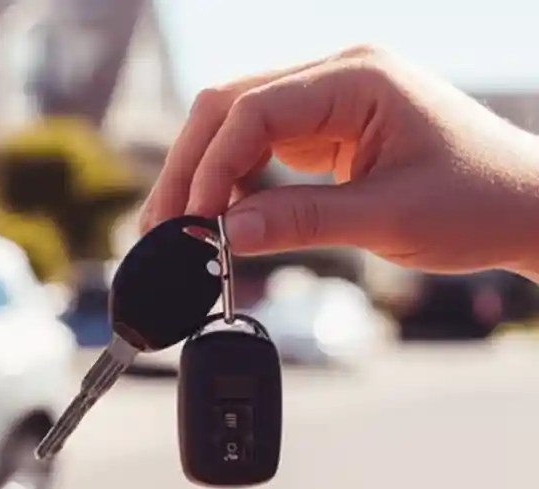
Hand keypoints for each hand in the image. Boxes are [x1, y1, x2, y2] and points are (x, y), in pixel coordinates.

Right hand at [140, 45, 538, 278]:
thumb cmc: (480, 203)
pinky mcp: (327, 129)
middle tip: (164, 226)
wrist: (528, 207)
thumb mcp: (389, 219)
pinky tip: (220, 217)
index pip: (253, 109)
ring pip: (236, 124)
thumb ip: (302, 221)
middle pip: (229, 105)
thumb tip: (227, 234)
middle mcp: (337, 76)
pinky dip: (234, 181)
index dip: (213, 167)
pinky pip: (260, 146)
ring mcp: (329, 100)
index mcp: (358, 77)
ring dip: (205, 174)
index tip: (194, 222)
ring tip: (181, 229)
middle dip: (193, 166)